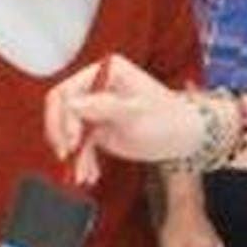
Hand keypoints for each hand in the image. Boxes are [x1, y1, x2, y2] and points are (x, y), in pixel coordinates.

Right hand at [44, 55, 201, 184]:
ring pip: (68, 130)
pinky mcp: (99, 127)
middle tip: (68, 156)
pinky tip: (90, 175)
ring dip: (73, 154)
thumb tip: (71, 104)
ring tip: (83, 175)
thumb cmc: (168, 120)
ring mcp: (96, 107)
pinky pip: (80, 144)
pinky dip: (82, 160)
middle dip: (62, 135)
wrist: (185, 137)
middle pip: (61, 109)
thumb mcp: (136, 114)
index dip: (64, 117)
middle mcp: (98, 85)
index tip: (73, 141)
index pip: (68, 91)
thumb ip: (104, 107)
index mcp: (107, 71)